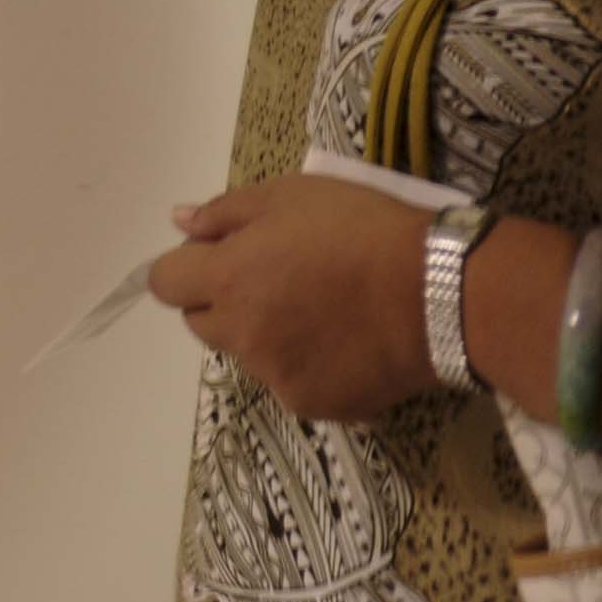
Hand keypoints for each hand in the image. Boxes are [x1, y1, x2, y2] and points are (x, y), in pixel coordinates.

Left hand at [146, 173, 434, 421]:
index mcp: (228, 280)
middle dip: (225, 301)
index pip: (166, 284)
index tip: (220, 255)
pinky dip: (309, 363)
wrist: (435, 292)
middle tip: (280, 275)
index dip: (186, 266)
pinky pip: (293, 383)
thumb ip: (226, 212)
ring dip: (268, 333)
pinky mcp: (313, 405)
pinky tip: (348, 340)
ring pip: (251, 354)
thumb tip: (179, 222)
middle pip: (203, 323)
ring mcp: (275, 378)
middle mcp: (240, 337)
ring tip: (326, 308)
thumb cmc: (360, 228)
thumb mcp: (291, 195)